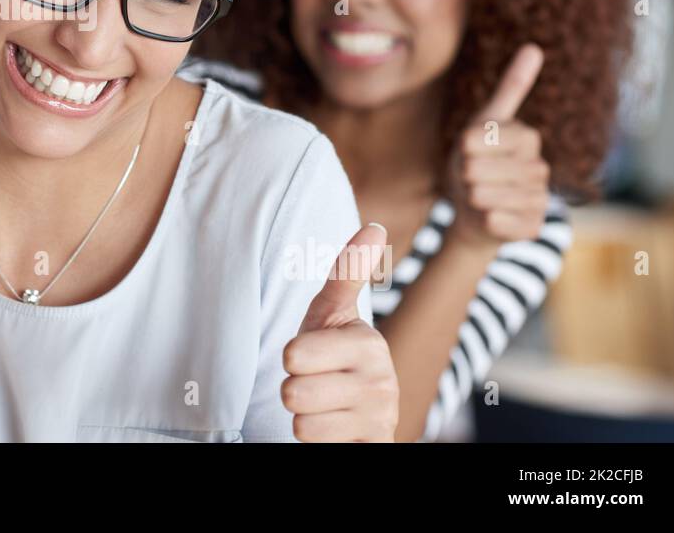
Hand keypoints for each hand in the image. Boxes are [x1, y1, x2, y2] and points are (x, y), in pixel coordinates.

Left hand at [282, 223, 397, 441]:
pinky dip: (315, 440)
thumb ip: (347, 272)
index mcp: (369, 344)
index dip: (291, 358)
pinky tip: (332, 430)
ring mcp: (379, 421)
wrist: (355, 413)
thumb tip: (376, 226)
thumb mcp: (332, 313)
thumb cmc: (332, 355)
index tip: (305, 356)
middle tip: (313, 382)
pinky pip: (315, 446)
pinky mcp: (374, 447)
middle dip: (293, 389)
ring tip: (322, 406)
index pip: (295, 356)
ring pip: (302, 424)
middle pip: (294, 392)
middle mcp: (382, 385)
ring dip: (303, 418)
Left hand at [448, 43, 549, 249]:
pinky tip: (490, 217)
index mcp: (527, 138)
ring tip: (479, 196)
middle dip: (464, 174)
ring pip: (484, 196)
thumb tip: (535, 46)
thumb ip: (510, 88)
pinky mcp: (533, 228)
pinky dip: (483, 220)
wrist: (474, 211)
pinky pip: (494, 222)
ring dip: (471, 197)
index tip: (468, 150)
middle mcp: (539, 168)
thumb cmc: (476, 162)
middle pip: (478, 169)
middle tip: (472, 177)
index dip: (466, 145)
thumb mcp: (482, 123)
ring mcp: (540, 200)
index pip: (482, 137)